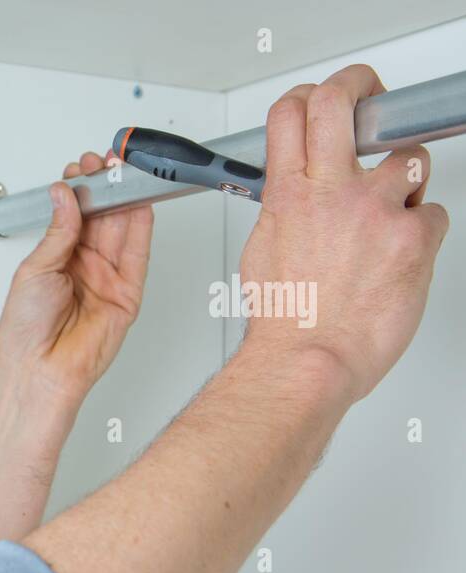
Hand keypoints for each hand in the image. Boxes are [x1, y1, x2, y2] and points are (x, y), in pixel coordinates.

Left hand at [0, 151, 153, 406]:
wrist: (38, 369)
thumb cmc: (25, 330)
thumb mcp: (35, 269)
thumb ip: (58, 231)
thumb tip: (64, 194)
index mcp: (57, 259)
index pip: (75, 215)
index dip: (80, 190)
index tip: (82, 166)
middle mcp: (84, 267)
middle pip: (101, 219)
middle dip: (104, 189)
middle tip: (105, 163)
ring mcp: (107, 280)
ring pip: (122, 232)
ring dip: (124, 201)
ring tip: (122, 174)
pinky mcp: (127, 295)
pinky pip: (138, 257)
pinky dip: (141, 229)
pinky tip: (139, 205)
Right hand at [239, 63, 449, 403]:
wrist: (309, 360)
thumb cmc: (287, 320)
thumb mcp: (264, 251)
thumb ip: (285, 210)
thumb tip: (296, 196)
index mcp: (288, 196)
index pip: (293, 111)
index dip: (312, 95)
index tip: (326, 100)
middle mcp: (330, 193)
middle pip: (343, 99)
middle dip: (362, 87)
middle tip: (373, 98)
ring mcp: (375, 210)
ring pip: (409, 156)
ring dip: (405, 180)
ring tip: (392, 212)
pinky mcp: (414, 236)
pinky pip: (433, 213)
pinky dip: (422, 232)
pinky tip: (401, 257)